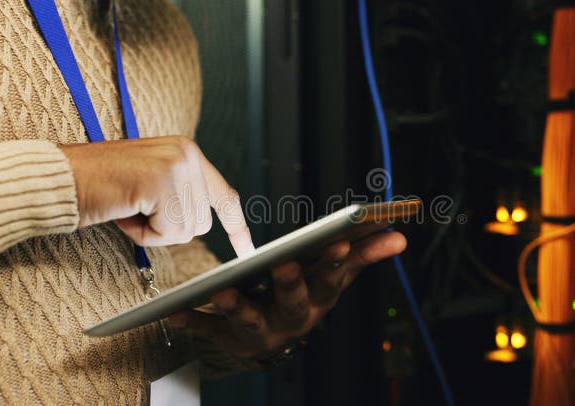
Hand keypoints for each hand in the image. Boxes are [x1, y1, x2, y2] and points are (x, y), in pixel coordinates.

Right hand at [59, 136, 253, 253]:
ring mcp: (176, 166)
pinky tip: (124, 211)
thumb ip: (180, 195)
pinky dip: (143, 234)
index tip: (247, 251)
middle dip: (166, 228)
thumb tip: (202, 224)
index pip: (224, 196)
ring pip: (185, 231)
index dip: (237, 228)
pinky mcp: (161, 182)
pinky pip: (167, 233)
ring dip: (152, 231)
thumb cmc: (97, 186)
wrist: (57, 178)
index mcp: (187, 151)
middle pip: (201, 224)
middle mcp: (187, 153)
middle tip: (134, 207)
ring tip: (127, 206)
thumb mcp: (149, 183)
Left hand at [167, 231, 406, 361]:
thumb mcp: (335, 278)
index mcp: (320, 298)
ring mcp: (262, 330)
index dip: (338, 262)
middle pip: (295, 301)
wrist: (271, 338)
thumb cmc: (306, 297)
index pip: (333, 278)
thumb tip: (399, 235)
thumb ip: (365, 255)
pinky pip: (209, 330)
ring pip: (250, 319)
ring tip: (221, 291)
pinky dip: (193, 321)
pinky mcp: (230, 337)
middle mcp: (294, 319)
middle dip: (291, 284)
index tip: (343, 242)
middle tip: (286, 265)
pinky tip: (175, 310)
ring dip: (237, 306)